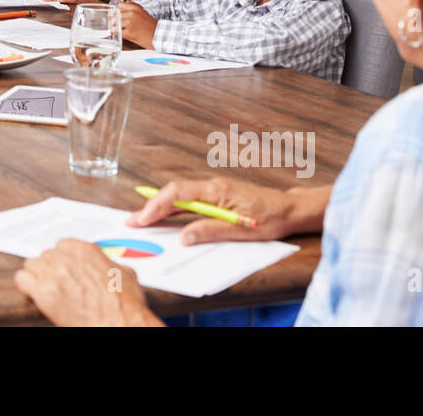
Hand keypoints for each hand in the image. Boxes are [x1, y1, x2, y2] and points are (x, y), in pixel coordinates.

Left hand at [14, 239, 161, 326]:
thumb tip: (107, 265)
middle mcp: (66, 258)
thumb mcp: (125, 273)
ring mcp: (52, 274)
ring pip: (31, 264)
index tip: (63, 268)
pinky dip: (26, 286)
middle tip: (55, 282)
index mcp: (84, 249)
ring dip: (36, 275)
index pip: (61, 245)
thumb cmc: (125, 304)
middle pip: (45, 255)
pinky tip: (34, 295)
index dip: (62, 259)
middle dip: (49, 268)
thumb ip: (109, 263)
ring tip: (44, 288)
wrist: (119, 323)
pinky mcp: (43, 293)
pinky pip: (21, 279)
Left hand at [117, 1, 157, 47]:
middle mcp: (132, 13)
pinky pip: (117, 31)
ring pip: (114, 22)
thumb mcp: (143, 14)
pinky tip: (119, 34)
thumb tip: (121, 11)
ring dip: (114, 26)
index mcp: (136, 8)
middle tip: (113, 23)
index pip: (120, 5)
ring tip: (116, 29)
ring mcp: (130, 22)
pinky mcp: (129, 32)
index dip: (117, 10)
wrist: (160, 36)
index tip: (116, 15)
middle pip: (115, 14)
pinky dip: (116, 33)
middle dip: (113, 19)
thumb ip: (132, 10)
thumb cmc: (152, 27)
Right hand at [126, 176, 320, 243]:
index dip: (156, 206)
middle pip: (174, 193)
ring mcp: (215, 190)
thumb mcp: (241, 230)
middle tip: (132, 222)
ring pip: (180, 196)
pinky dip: (175, 208)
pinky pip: (190, 199)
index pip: (177, 194)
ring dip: (161, 207)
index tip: (141, 219)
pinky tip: (167, 217)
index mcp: (216, 191)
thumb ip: (210, 230)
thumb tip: (184, 236)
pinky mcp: (218, 196)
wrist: (290, 209)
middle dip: (151, 207)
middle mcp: (212, 186)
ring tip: (143, 220)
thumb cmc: (270, 218)